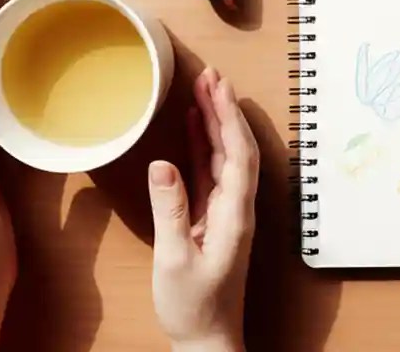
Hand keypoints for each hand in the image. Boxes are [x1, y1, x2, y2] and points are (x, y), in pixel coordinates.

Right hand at [149, 69, 259, 351]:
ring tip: (202, 88)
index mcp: (235, 214)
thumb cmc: (193, 305)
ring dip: (214, 122)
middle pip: (235, 147)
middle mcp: (237, 207)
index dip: (228, 118)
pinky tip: (192, 125)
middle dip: (224, 109)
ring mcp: (227, 211)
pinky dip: (201, 146)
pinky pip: (210, 172)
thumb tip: (162, 165)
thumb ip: (170, 209)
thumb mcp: (174, 258)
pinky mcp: (212, 217)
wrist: (207, 339)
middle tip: (210, 74)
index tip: (217, 87)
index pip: (237, 154)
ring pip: (223, 156)